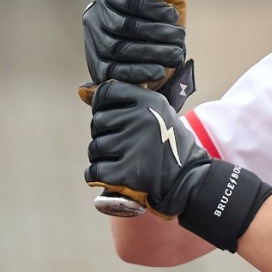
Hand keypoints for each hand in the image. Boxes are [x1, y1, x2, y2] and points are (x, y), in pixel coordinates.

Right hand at [79, 0, 189, 105]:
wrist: (156, 55)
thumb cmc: (161, 22)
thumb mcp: (169, 1)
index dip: (154, 8)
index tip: (174, 16)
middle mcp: (93, 17)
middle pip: (123, 26)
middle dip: (157, 33)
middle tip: (180, 38)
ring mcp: (93, 43)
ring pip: (118, 49)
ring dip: (151, 53)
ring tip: (175, 55)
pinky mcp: (97, 68)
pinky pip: (114, 72)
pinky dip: (138, 72)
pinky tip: (159, 71)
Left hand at [85, 80, 215, 216]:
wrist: (189, 180)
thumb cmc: (167, 144)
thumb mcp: (155, 112)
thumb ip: (121, 100)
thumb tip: (82, 90)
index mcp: (149, 100)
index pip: (106, 92)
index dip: (104, 107)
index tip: (117, 120)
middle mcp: (142, 120)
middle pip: (98, 122)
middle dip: (105, 135)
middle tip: (126, 145)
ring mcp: (134, 146)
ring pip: (95, 147)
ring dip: (103, 157)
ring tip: (125, 160)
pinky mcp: (127, 173)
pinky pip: (94, 171)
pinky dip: (99, 176)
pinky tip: (115, 175)